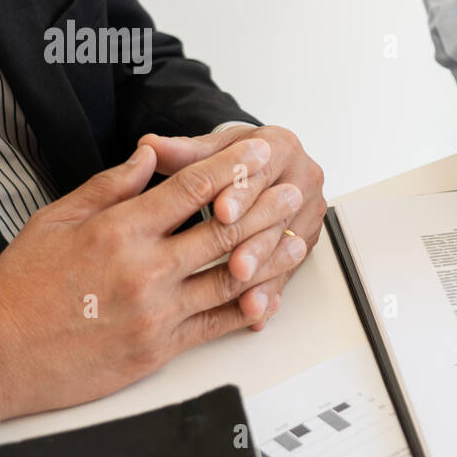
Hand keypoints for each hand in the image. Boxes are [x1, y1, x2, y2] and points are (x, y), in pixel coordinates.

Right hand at [0, 139, 307, 418]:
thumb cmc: (22, 286)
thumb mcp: (56, 219)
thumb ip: (110, 186)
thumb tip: (151, 154)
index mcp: (119, 230)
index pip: (190, 189)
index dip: (232, 167)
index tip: (259, 153)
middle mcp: (144, 269)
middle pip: (223, 231)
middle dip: (265, 208)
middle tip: (294, 192)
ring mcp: (157, 311)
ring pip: (231, 279)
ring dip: (270, 257)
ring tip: (297, 239)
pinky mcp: (160, 348)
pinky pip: (216, 325)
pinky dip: (248, 310)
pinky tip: (269, 296)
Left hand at [140, 124, 326, 330]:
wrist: (255, 169)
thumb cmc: (228, 160)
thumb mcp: (206, 151)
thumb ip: (181, 153)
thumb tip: (149, 146)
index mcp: (283, 147)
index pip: (262, 172)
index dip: (240, 193)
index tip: (221, 211)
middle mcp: (303, 179)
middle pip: (278, 215)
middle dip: (255, 242)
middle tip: (236, 263)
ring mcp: (307, 213)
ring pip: (285, 248)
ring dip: (265, 274)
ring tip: (245, 294)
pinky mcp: (304, 242)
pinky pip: (287, 271)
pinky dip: (269, 292)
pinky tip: (254, 310)